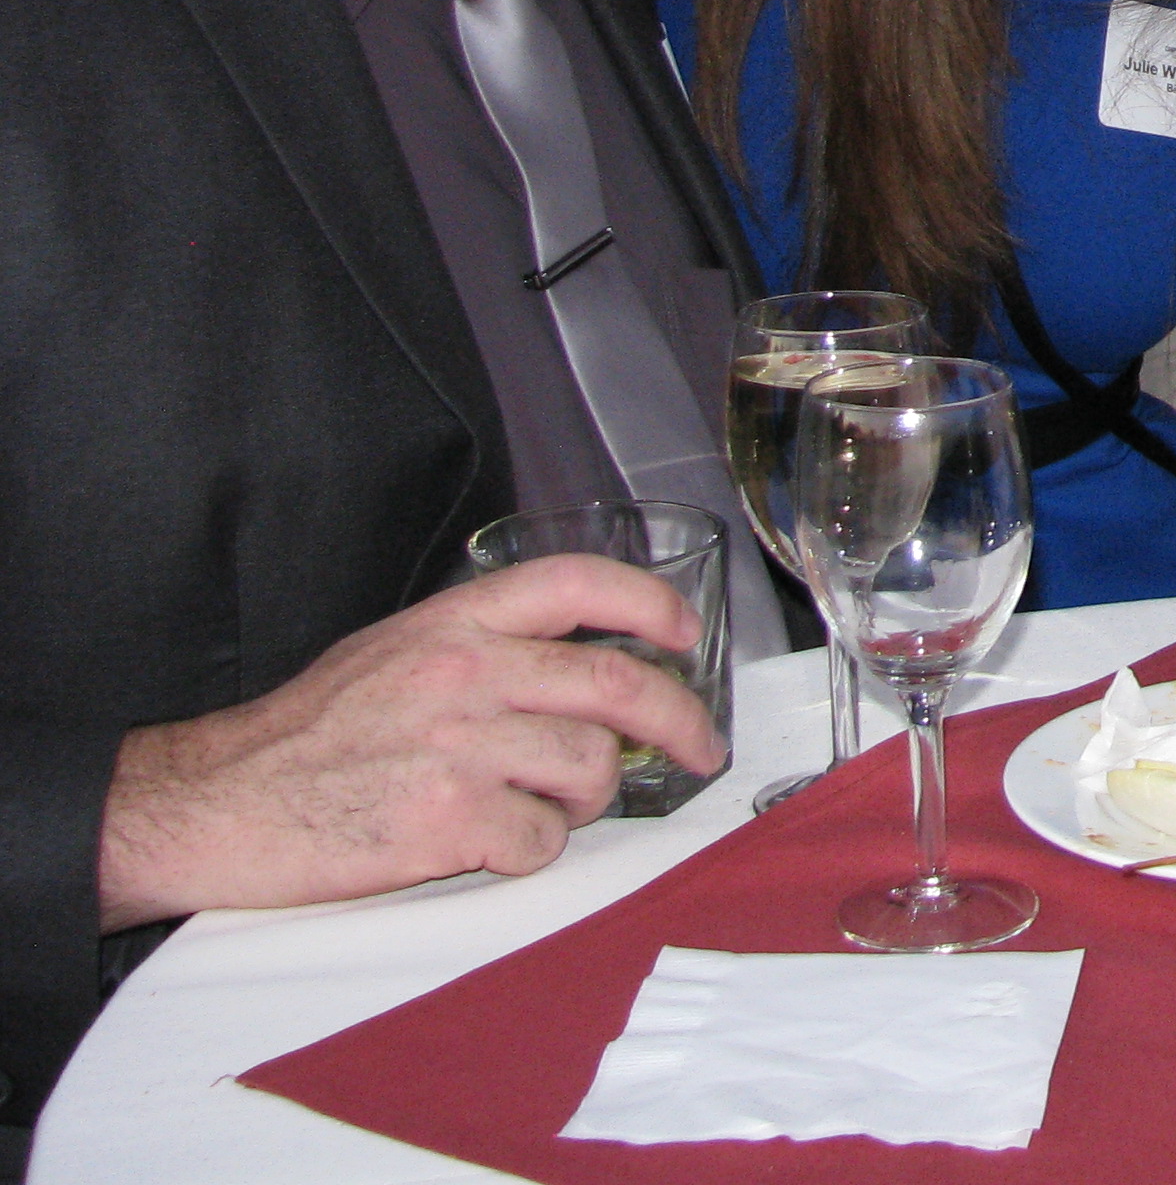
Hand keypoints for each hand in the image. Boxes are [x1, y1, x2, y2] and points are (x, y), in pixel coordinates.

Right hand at [96, 555, 725, 928]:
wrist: (217, 804)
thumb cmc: (306, 736)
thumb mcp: (395, 652)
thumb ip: (486, 649)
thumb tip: (582, 669)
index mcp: (455, 623)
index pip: (579, 584)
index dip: (650, 604)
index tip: (685, 633)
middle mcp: (467, 672)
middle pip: (619, 686)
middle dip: (680, 722)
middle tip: (698, 748)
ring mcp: (461, 745)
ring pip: (591, 769)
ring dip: (582, 799)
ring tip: (536, 806)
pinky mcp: (449, 819)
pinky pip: (541, 841)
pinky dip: (529, 852)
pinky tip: (486, 845)